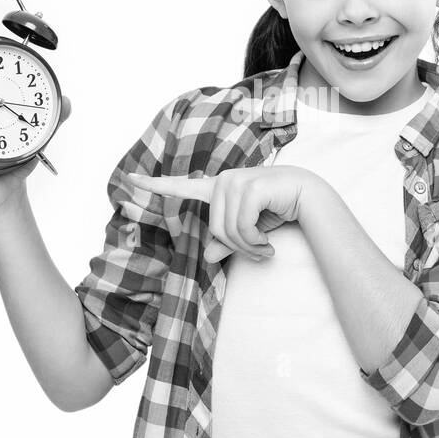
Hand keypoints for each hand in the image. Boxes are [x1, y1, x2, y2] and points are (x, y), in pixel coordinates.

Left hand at [125, 165, 314, 263]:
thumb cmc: (277, 211)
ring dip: (248, 248)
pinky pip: (242, 227)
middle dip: (237, 247)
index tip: (130, 180)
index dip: (154, 185)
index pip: (181, 186)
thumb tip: (207, 258)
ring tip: (265, 248)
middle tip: (258, 252)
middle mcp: (223, 180)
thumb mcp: (248, 232)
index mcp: (217, 188)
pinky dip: (256, 242)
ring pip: (227, 230)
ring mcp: (236, 180)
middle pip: (214, 229)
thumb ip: (226, 242)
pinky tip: (268, 243)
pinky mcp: (250, 186)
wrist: (308, 197)